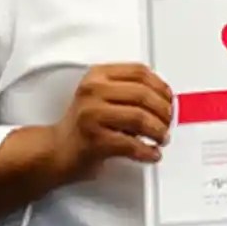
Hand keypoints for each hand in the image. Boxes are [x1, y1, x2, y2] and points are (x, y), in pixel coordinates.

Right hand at [50, 63, 173, 182]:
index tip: (169, 98)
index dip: (160, 85)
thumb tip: (163, 98)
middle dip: (164, 110)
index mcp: (97, 76)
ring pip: (140, 118)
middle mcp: (93, 91)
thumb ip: (127, 91)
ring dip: (159, 131)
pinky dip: (147, 152)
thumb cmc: (82, 126)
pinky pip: (132, 145)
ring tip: (162, 138)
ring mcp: (92, 115)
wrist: (57, 150)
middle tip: (169, 122)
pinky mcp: (95, 140)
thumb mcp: (100, 96)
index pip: (139, 72)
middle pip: (143, 94)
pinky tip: (151, 153)